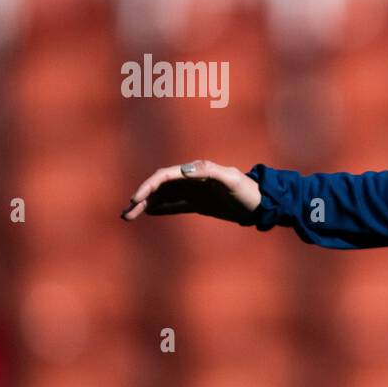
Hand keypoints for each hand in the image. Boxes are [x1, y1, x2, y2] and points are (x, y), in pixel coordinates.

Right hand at [121, 159, 260, 222]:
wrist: (262, 202)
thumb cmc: (247, 189)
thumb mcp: (230, 179)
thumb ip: (208, 171)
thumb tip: (183, 170)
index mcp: (195, 171)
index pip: (164, 176)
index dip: (148, 187)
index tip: (137, 199)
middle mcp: (191, 180)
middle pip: (159, 188)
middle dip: (140, 199)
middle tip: (125, 215)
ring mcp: (194, 192)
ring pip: (163, 198)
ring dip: (146, 205)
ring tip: (128, 216)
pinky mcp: (199, 203)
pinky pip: (175, 206)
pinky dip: (161, 209)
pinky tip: (149, 213)